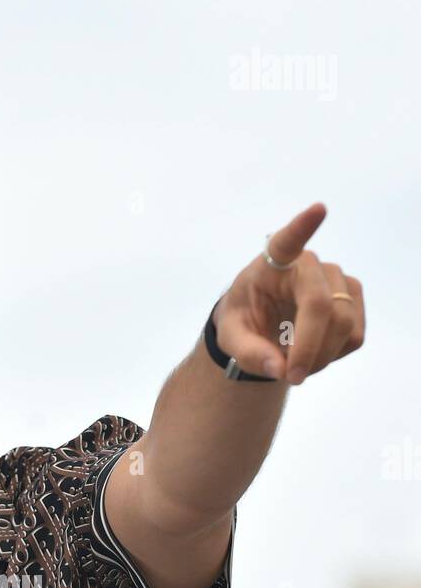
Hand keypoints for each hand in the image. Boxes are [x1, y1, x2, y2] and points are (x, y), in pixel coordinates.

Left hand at [213, 202, 364, 384]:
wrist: (261, 324)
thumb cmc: (244, 321)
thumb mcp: (231, 338)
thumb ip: (248, 353)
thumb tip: (279, 368)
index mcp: (273, 262)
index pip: (288, 240)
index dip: (304, 226)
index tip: (319, 210)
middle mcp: (310, 263)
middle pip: (321, 307)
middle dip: (308, 349)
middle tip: (290, 376)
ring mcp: (336, 278)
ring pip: (344, 325)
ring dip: (320, 357)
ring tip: (296, 364)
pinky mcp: (353, 298)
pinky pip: (355, 336)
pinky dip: (334, 355)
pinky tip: (313, 352)